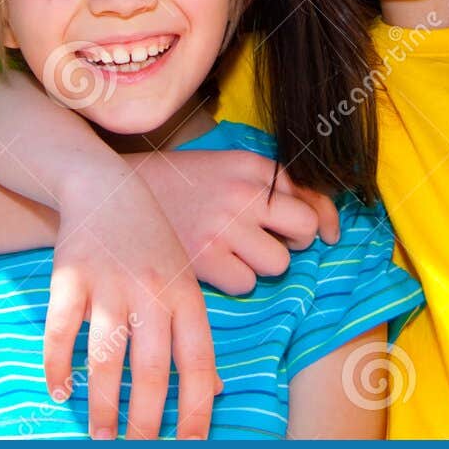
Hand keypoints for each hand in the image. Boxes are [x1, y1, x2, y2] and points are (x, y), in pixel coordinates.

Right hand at [44, 170, 219, 439]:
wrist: (104, 186)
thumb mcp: (184, 279)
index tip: (188, 447)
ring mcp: (108, 284)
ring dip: (103, 405)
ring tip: (102, 435)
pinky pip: (60, 332)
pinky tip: (59, 390)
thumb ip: (194, 333)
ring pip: (105, 359)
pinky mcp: (70, 277)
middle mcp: (150, 293)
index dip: (194, 410)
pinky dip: (57, 366)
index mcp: (184, 296)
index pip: (196, 363)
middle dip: (145, 422)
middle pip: (149, 371)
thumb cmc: (150, 242)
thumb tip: (212, 390)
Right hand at [129, 149, 341, 295]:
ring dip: (261, 264)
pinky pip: (246, 283)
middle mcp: (244, 192)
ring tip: (231, 251)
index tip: (320, 234)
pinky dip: (233, 280)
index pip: (311, 199)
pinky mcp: (205, 257)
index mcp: (251, 166)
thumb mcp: (228, 170)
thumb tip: (329, 225)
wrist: (119, 193)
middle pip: (306, 230)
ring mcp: (225, 225)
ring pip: (278, 263)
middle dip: (295, 241)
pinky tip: (211, 263)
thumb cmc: (180, 185)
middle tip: (268, 241)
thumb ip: (275, 189)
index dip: (318, 221)